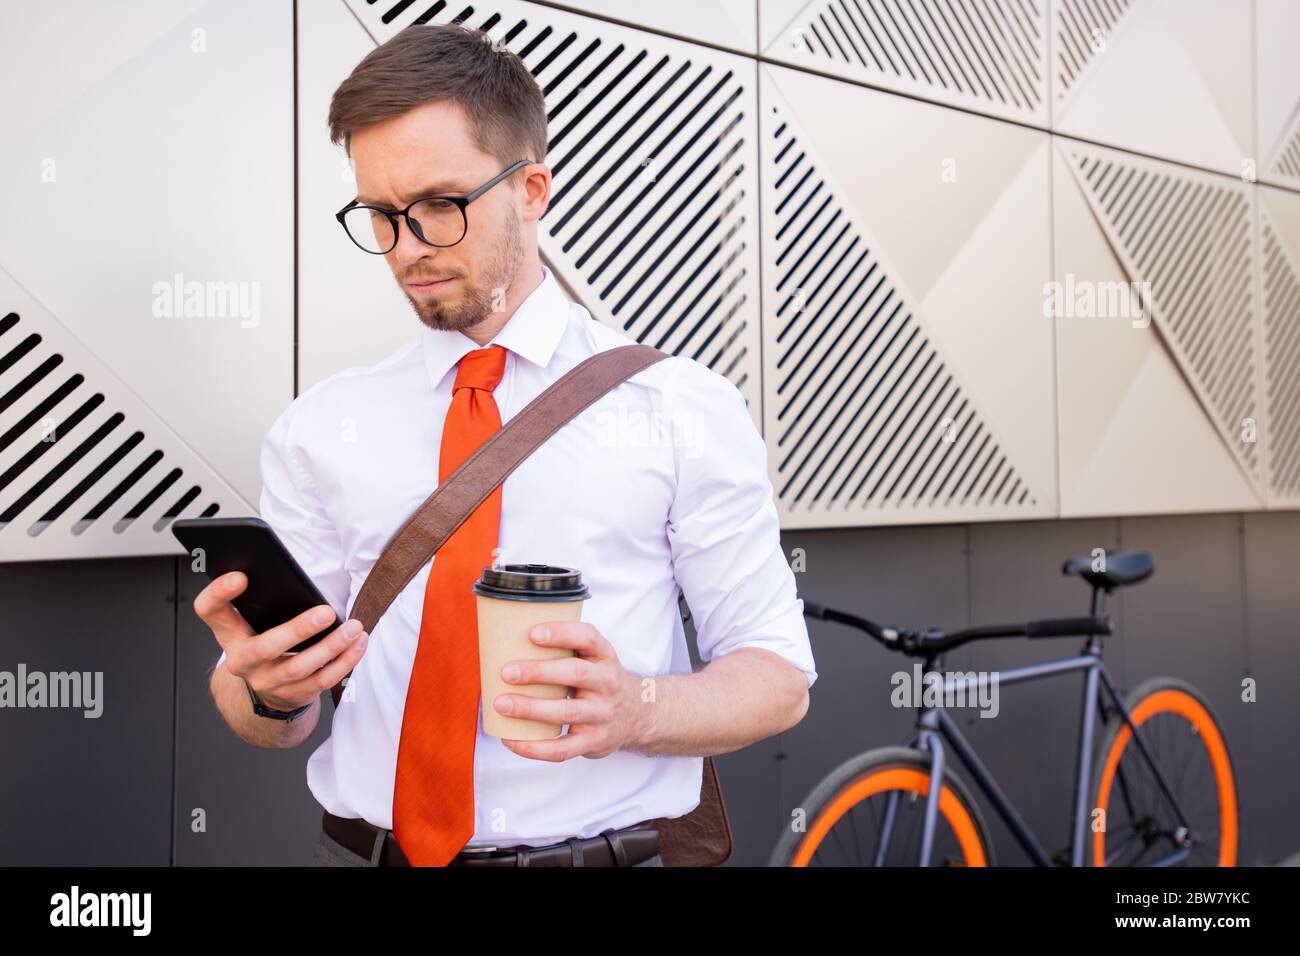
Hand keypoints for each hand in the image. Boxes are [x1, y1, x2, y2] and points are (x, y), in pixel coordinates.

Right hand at [194, 571, 369, 711]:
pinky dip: (344, 662)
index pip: (210, 610)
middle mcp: (242, 660)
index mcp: (228, 632)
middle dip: (298, 630)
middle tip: (326, 612)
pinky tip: (358, 644)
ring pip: (299, 668)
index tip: (240, 576)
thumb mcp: (253, 620)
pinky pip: (321, 681)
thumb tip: (291, 574)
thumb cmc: (265, 640)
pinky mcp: (292, 695)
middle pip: (265, 647)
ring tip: (354, 628)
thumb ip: (263, 599)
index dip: (219, 593)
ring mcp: (267, 681)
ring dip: (331, 647)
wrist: (267, 690)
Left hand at [494, 622, 651, 760]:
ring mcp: (602, 714)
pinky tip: (511, 740)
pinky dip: (534, 747)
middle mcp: (607, 683)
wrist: (636, 715)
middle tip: (507, 672)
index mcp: (604, 656)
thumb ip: (565, 647)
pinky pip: (562, 749)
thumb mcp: (594, 657)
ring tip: (502, 704)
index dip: (562, 633)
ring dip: (531, 709)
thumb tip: (507, 639)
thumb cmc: (598, 680)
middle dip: (539, 673)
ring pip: (566, 712)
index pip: (588, 638)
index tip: (532, 633)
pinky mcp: (593, 741)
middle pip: (576, 674)